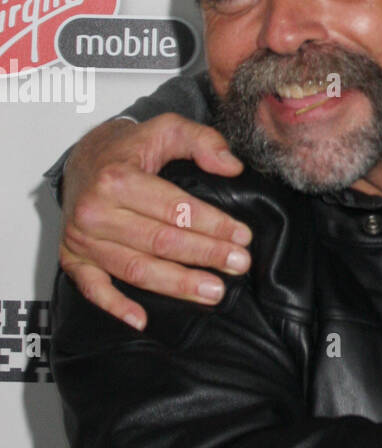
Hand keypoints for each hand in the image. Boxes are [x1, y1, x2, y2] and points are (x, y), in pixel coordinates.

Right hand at [60, 114, 252, 330]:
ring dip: (178, 284)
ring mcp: (83, 239)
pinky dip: (116, 306)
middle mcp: (95, 210)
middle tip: (238, 264)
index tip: (242, 236)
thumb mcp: (166, 128)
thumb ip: (202, 140)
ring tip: (214, 291)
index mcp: (117, 178)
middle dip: (206, 254)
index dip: (213, 224)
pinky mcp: (74, 259)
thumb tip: (231, 166)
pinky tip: (142, 319)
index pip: (175, 209)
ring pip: (136, 268)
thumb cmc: (127, 148)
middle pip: (160, 241)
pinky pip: (94, 288)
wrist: (82, 159)